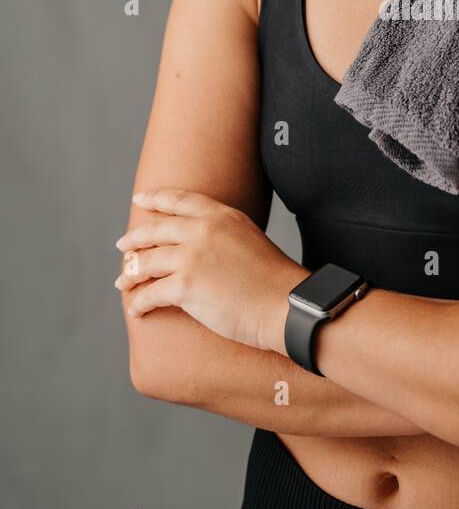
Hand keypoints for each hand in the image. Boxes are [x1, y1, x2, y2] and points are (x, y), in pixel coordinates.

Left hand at [114, 187, 297, 349]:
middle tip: (123, 246)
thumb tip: (200, 247)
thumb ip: (224, 234)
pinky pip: (149, 293)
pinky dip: (139, 303)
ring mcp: (191, 256)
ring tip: (123, 281)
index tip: (139, 200)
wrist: (285, 305)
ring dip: (130, 273)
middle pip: (155, 229)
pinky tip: (137, 310)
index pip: (179, 200)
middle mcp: (203, 230)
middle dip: (134, 239)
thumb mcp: (249, 239)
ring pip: (146, 261)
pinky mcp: (185, 285)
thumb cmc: (274, 281)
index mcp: (221, 216)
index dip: (155, 198)